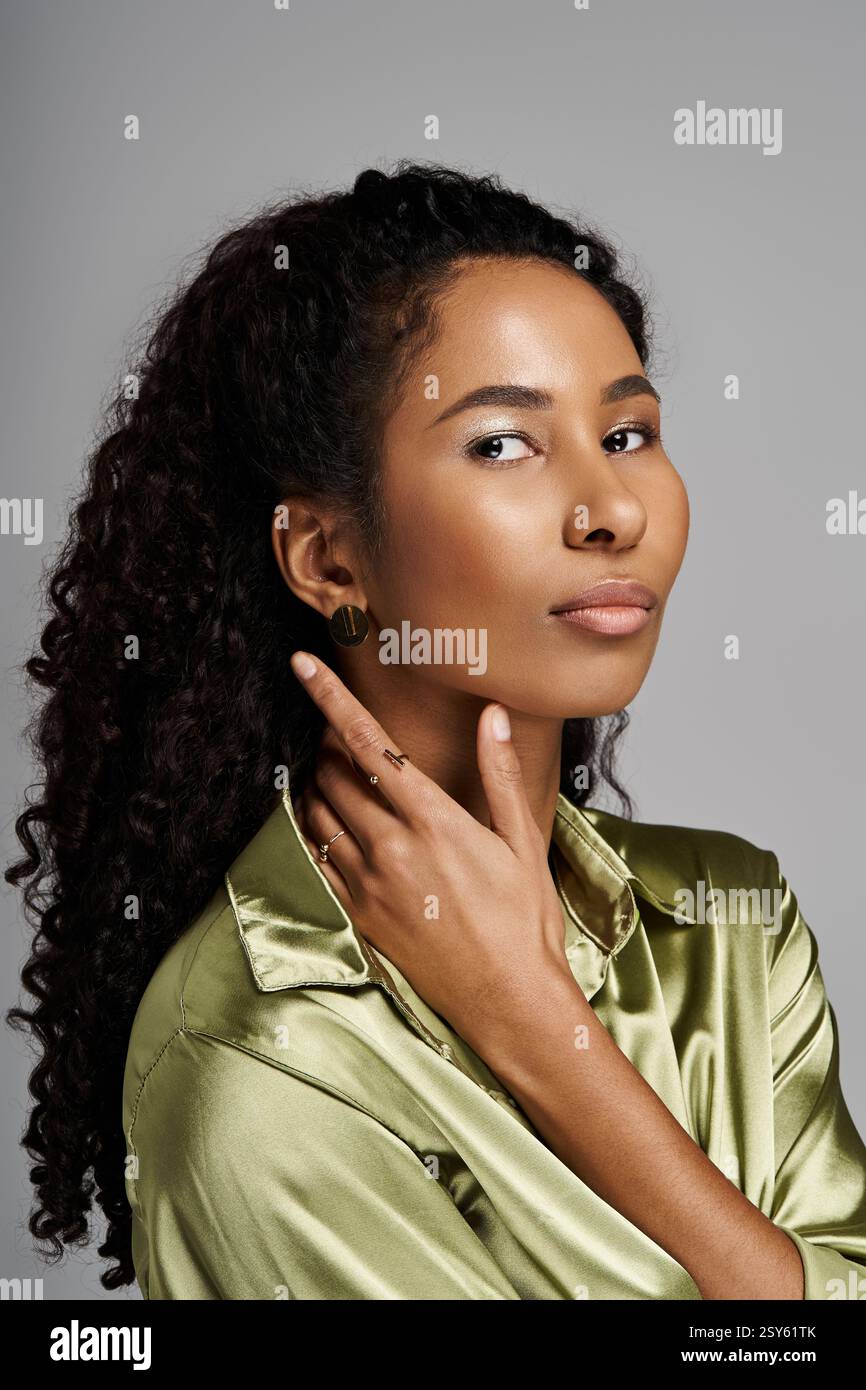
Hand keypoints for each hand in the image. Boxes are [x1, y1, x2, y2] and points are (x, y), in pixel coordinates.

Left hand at [288, 650, 573, 1052]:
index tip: (303, 665)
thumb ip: (500, 773)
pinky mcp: (357, 913)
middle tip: (347, 740)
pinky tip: (329, 825)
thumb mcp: (522, 841)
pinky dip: (312, 830)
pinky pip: (314, 858)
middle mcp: (392, 847)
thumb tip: (493, 715)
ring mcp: (368, 883)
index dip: (330, 698)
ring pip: (317, 812)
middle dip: (331, 744)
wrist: (509, 1000)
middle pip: (333, 772)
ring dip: (320, 784)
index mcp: (433, 820)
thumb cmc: (524, 920)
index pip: (370, 743)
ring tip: (341, 779)